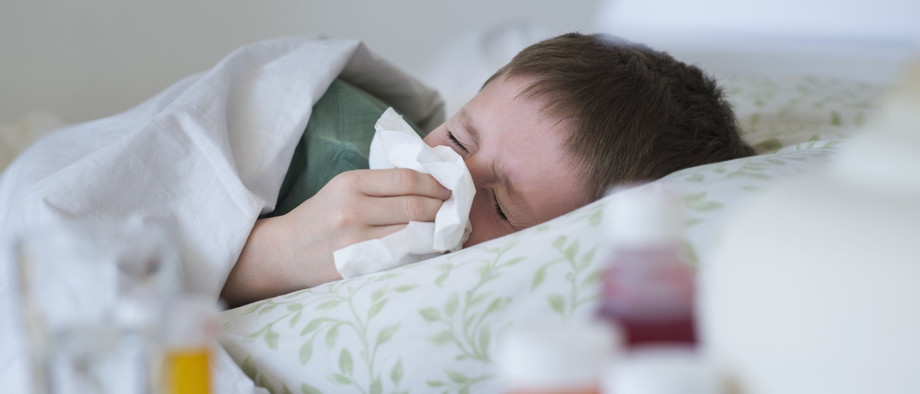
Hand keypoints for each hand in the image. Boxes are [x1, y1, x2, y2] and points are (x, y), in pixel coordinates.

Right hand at [221, 168, 449, 306]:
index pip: (407, 179)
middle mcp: (353, 210)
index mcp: (350, 184)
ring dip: (438, 233)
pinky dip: (422, 253)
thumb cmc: (320, 217)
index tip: (448, 188)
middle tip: (456, 211)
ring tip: (449, 230)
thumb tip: (431, 183)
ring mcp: (356, 242)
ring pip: (415, 235)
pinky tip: (430, 250)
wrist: (284, 254)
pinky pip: (403, 259)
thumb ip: (380, 185)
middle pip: (416, 207)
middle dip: (443, 209)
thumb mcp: (343, 189)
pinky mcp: (358, 268)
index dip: (435, 184)